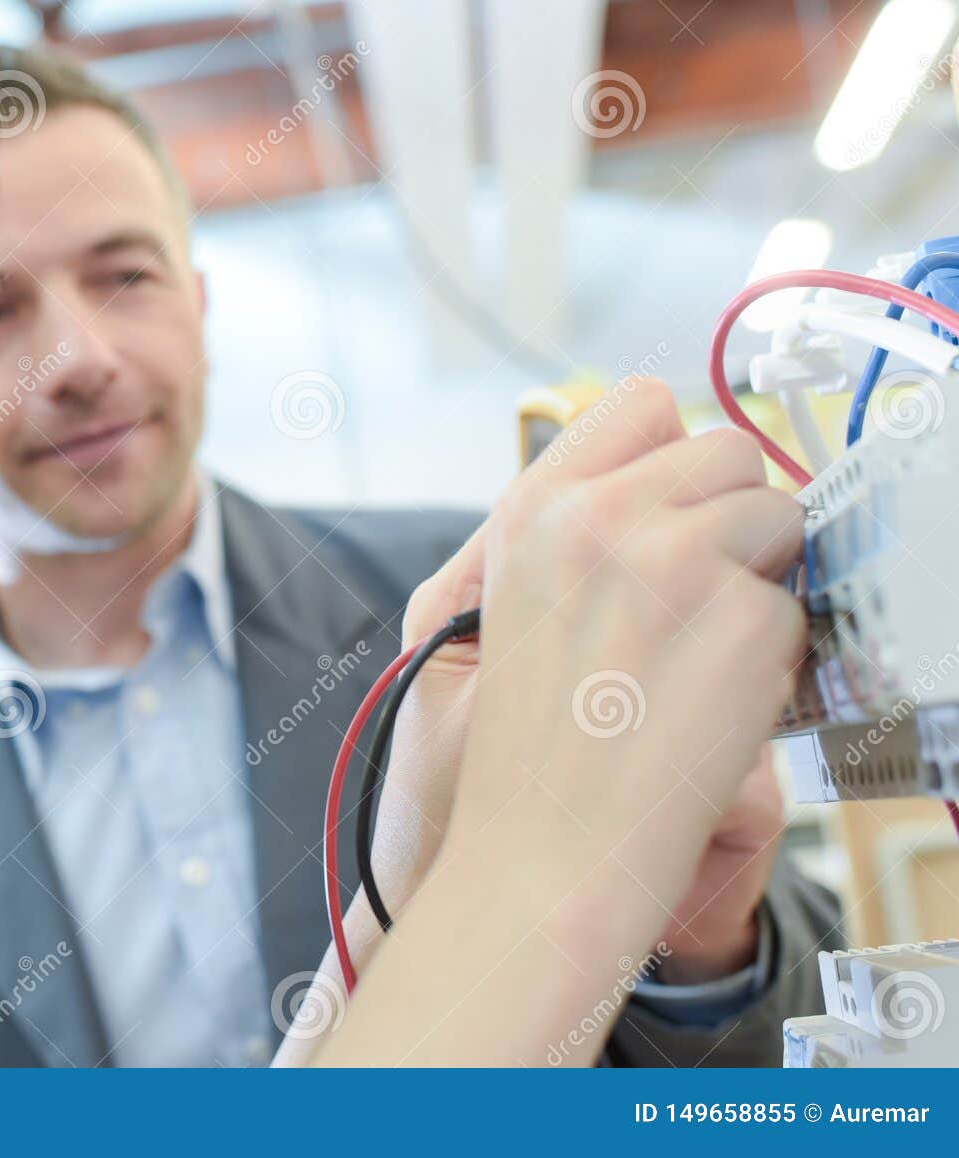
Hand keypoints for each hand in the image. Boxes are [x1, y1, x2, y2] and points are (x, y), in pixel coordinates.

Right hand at [381, 378, 803, 947]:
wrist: (540, 860)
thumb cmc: (519, 756)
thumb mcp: (496, 609)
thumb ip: (572, 529)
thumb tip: (661, 482)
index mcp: (534, 511)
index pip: (642, 405)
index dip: (673, 458)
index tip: (676, 508)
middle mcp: (603, 518)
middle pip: (729, 450)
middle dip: (730, 515)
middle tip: (694, 596)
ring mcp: (678, 563)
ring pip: (779, 517)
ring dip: (758, 579)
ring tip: (697, 655)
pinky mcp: (744, 621)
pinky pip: (794, 608)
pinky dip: (771, 655)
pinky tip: (712, 704)